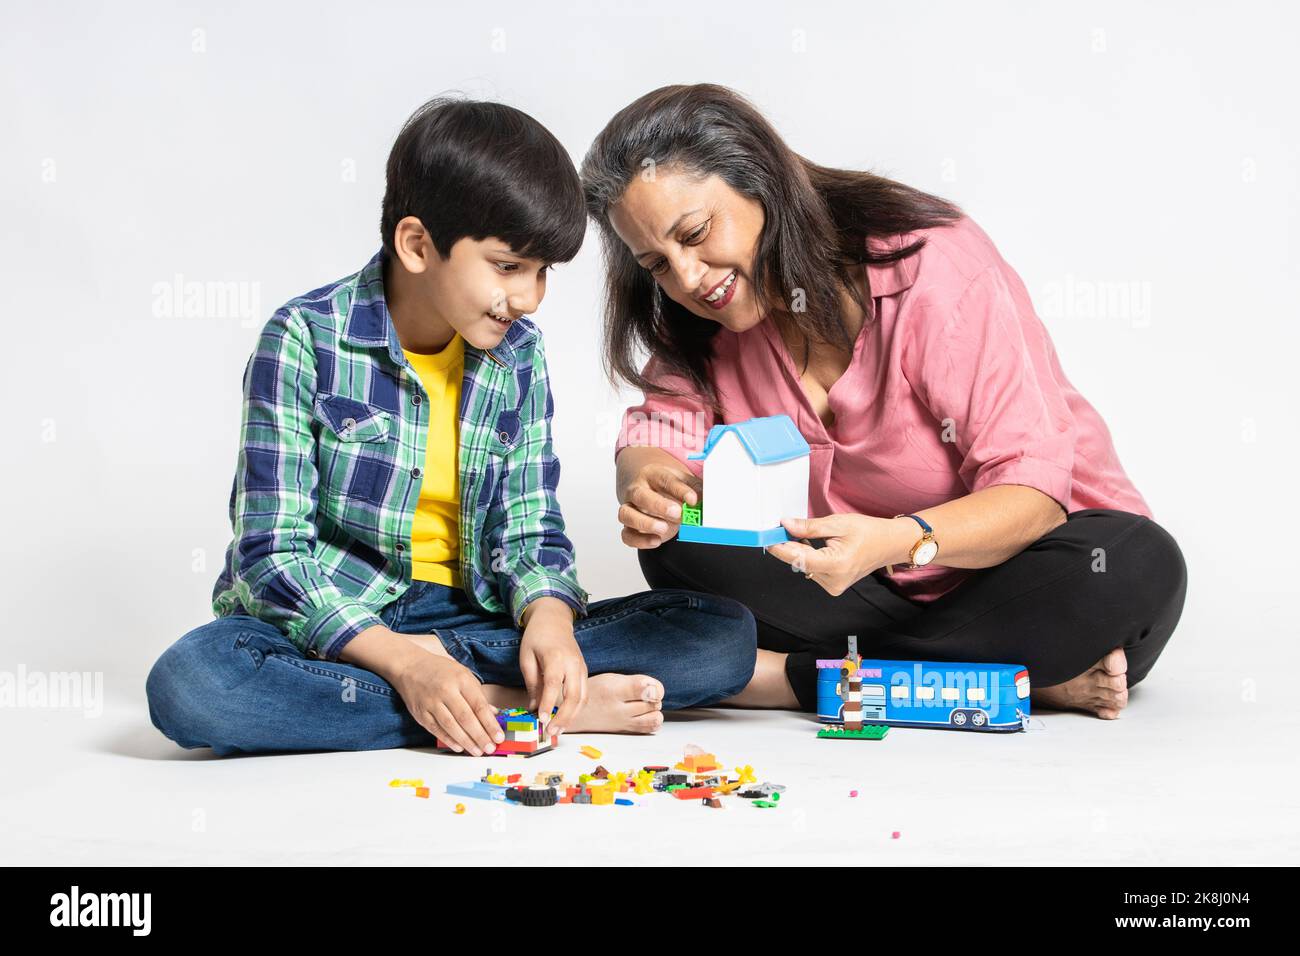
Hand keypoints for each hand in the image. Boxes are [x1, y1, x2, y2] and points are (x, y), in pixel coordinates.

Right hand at [390, 652, 503, 755]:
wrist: (410, 666)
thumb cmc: (440, 670)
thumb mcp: (464, 675)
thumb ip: (478, 695)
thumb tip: (494, 713)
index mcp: (461, 680)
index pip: (479, 705)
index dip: (490, 723)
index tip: (499, 736)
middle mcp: (446, 691)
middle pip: (466, 718)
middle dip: (480, 736)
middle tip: (490, 748)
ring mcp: (431, 702)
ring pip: (451, 726)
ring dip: (466, 741)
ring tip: (477, 751)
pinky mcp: (420, 713)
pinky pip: (436, 730)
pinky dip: (448, 740)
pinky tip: (459, 747)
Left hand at [519, 601, 587, 736]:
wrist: (554, 620)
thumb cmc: (537, 638)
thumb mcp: (526, 657)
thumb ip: (532, 683)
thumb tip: (533, 708)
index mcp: (556, 657)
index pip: (554, 684)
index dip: (547, 704)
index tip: (540, 719)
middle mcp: (572, 663)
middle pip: (574, 695)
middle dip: (563, 716)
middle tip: (551, 731)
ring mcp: (581, 667)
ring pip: (582, 697)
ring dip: (572, 716)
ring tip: (558, 730)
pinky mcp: (584, 671)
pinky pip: (584, 693)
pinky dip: (576, 708)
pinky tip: (566, 718)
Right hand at [617, 459, 702, 548]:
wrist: (648, 489)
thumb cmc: (668, 486)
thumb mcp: (683, 481)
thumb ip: (696, 488)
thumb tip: (710, 498)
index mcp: (653, 475)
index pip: (664, 479)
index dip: (679, 490)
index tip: (693, 499)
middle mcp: (637, 490)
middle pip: (640, 495)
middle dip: (658, 505)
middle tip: (677, 513)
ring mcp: (630, 508)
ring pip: (626, 514)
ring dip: (645, 523)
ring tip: (664, 528)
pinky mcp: (629, 526)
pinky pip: (626, 535)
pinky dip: (639, 540)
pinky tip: (656, 541)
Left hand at [764, 513, 908, 596]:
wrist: (889, 544)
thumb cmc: (869, 532)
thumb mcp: (838, 523)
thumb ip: (809, 527)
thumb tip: (786, 525)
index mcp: (837, 565)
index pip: (800, 559)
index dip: (781, 548)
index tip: (768, 538)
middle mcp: (834, 580)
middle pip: (800, 563)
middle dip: (788, 546)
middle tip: (779, 528)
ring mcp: (834, 586)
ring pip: (804, 567)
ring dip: (798, 551)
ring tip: (802, 534)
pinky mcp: (833, 586)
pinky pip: (812, 570)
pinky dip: (807, 557)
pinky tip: (808, 544)